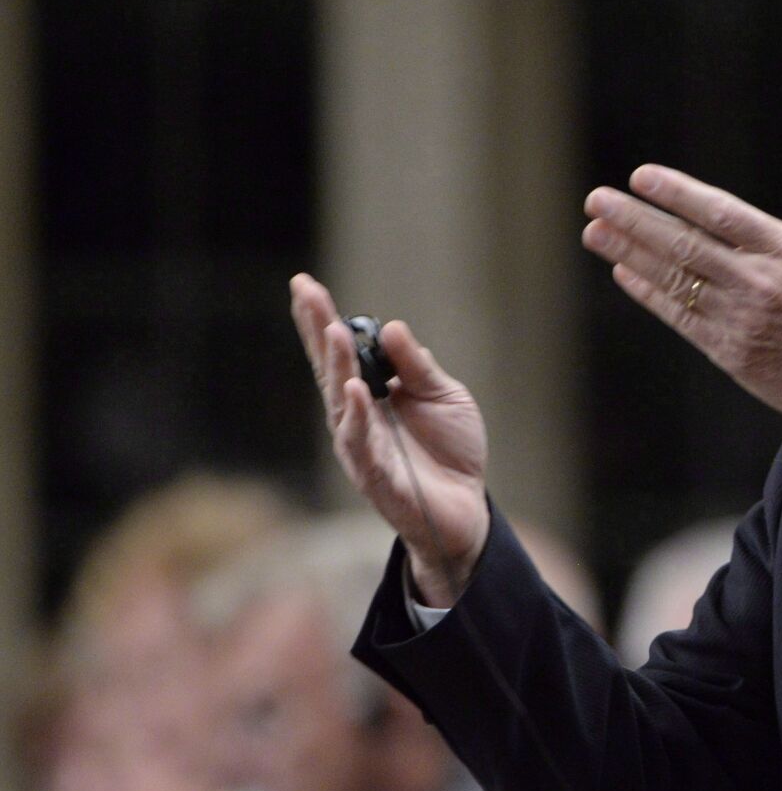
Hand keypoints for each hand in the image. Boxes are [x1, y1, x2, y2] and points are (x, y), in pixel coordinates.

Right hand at [289, 273, 489, 604]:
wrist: (468, 506)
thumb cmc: (450, 449)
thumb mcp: (442, 394)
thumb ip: (416, 365)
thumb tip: (390, 328)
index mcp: (369, 396)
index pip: (340, 353)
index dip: (322, 321)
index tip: (304, 284)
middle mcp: (356, 419)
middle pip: (332, 370)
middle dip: (319, 331)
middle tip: (308, 293)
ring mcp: (362, 448)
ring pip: (342, 404)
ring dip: (338, 368)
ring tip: (335, 333)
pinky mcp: (378, 478)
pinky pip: (362, 446)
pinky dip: (357, 419)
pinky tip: (354, 392)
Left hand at [582, 137, 781, 448]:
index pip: (721, 212)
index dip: (677, 193)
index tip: (641, 177)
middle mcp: (760, 282)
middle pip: (686, 243)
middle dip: (636, 219)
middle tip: (596, 199)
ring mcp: (741, 319)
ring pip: (676, 279)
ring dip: (630, 253)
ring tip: (595, 231)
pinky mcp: (730, 352)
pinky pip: (681, 317)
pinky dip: (650, 294)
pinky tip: (626, 273)